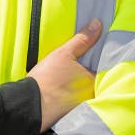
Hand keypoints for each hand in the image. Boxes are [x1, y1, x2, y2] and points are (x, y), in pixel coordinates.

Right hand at [27, 18, 101, 132]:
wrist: (30, 104)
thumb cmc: (48, 78)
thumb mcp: (64, 53)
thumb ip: (82, 40)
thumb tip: (98, 23)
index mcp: (94, 82)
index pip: (105, 67)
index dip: (101, 57)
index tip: (97, 48)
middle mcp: (92, 95)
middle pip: (97, 78)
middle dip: (92, 69)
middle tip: (85, 58)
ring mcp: (82, 104)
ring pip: (87, 88)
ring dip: (83, 80)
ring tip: (75, 69)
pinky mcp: (72, 110)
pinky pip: (78, 96)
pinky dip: (75, 89)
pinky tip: (67, 83)